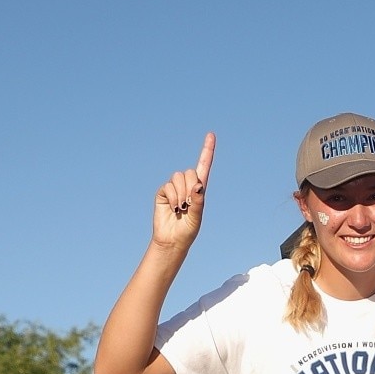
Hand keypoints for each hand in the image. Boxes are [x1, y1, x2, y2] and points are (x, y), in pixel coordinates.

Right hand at [152, 133, 214, 252]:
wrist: (172, 239)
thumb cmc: (188, 230)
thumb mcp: (197, 217)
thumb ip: (199, 201)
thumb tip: (198, 186)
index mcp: (200, 190)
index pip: (204, 166)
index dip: (207, 150)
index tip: (211, 135)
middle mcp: (187, 186)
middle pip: (190, 172)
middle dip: (191, 187)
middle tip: (189, 204)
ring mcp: (174, 188)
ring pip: (178, 177)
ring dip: (181, 194)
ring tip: (181, 208)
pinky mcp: (163, 192)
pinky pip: (168, 186)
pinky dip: (173, 197)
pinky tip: (174, 208)